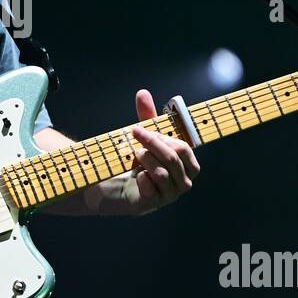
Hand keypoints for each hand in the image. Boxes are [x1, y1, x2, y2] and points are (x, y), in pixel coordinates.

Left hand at [86, 88, 199, 215]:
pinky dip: (142, 178)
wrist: (111, 185)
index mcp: (185, 166)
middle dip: (153, 143)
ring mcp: (169, 195)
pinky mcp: (152, 204)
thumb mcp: (142, 137)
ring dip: (146, 158)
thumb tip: (143, 93)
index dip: (164, 137)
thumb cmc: (134, 161)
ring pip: (163, 172)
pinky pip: (151, 187)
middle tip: (135, 134)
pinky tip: (136, 176)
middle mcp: (181, 182)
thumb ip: (146, 117)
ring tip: (134, 154)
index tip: (142, 128)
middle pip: (174, 158)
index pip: (185, 149)